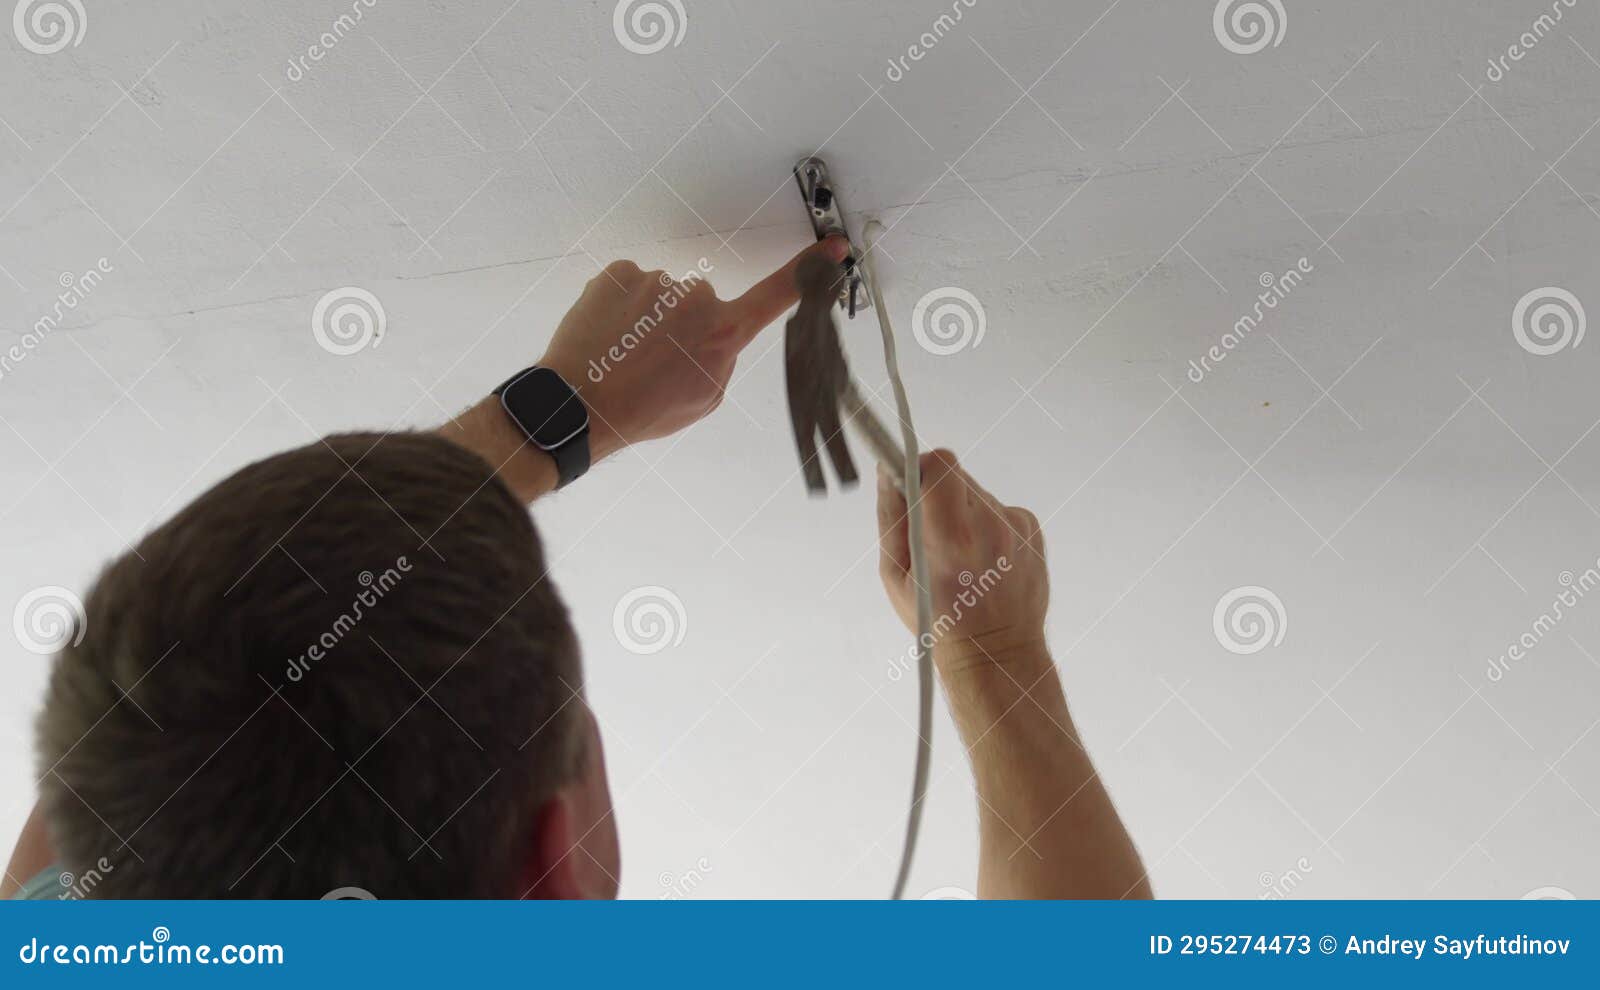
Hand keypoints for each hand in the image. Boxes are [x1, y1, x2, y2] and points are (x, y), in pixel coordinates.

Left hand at [540, 238, 849, 459]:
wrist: (580, 405)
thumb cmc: (642, 409)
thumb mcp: (705, 398)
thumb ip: (722, 358)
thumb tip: (715, 335)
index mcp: (723, 332)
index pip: (778, 293)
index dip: (810, 267)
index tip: (834, 247)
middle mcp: (695, 298)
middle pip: (702, 304)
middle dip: (685, 326)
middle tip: (656, 363)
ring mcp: (656, 281)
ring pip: (662, 296)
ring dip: (648, 319)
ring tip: (625, 354)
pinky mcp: (620, 272)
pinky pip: (632, 285)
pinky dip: (622, 306)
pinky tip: (609, 335)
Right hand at [876, 449, 1049, 675]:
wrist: (996, 653)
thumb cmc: (937, 620)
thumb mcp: (895, 575)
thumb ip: (891, 516)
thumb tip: (888, 471)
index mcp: (950, 537)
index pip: (938, 464)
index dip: (919, 468)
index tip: (911, 486)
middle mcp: (989, 526)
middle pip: (955, 476)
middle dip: (936, 495)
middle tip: (931, 534)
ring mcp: (1015, 526)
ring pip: (976, 493)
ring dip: (962, 513)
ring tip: (959, 556)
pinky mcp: (1031, 528)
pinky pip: (999, 510)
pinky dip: (986, 526)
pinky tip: (983, 561)